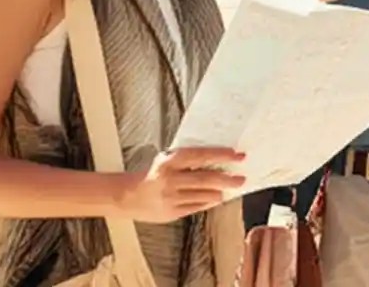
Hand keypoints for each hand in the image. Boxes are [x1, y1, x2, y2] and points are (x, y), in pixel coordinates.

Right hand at [117, 147, 245, 223]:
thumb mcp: (167, 161)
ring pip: (204, 195)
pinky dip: (209, 203)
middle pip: (207, 179)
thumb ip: (188, 161)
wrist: (127, 196)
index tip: (238, 155)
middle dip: (228, 179)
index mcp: (169, 161)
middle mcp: (171, 179)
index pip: (202, 156)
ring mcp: (171, 198)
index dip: (222, 155)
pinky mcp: (172, 213)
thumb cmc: (152, 175)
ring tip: (228, 189)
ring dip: (219, 192)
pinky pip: (197, 207)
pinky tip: (215, 198)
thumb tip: (217, 160)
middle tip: (241, 178)